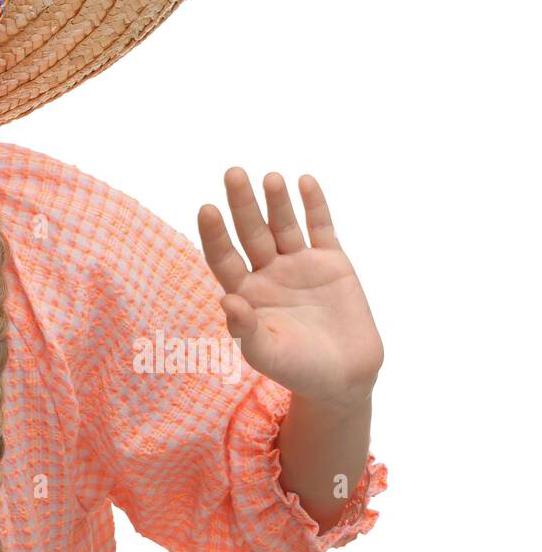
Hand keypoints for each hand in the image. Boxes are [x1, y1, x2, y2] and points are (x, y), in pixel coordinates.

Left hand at [198, 168, 382, 414]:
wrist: (345, 377)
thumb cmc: (298, 370)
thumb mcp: (267, 354)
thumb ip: (245, 330)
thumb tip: (227, 300)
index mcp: (245, 292)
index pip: (223, 257)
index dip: (214, 235)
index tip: (206, 209)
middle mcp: (267, 272)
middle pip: (251, 231)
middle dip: (242, 204)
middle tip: (233, 174)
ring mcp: (299, 264)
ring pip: (283, 225)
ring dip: (276, 201)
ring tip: (270, 178)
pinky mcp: (331, 262)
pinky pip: (321, 228)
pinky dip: (314, 205)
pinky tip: (305, 182)